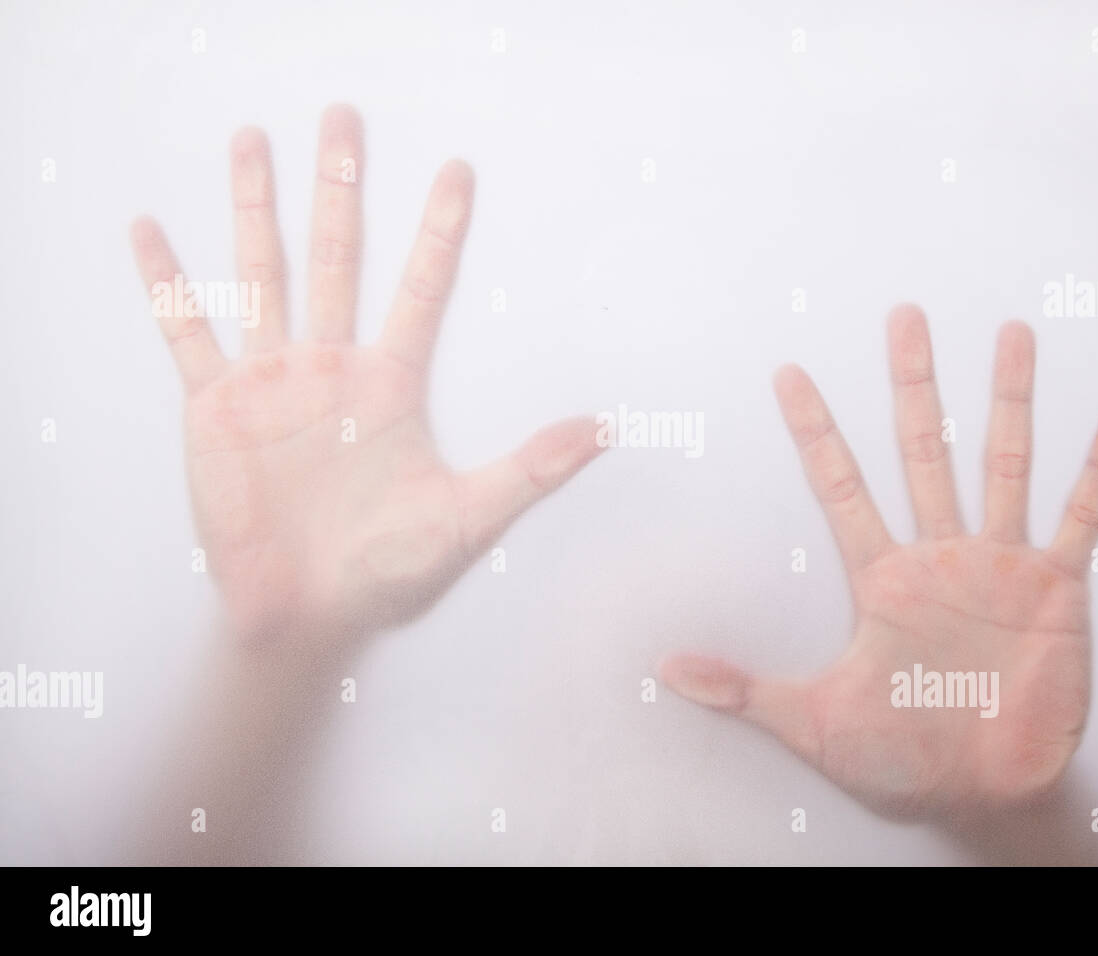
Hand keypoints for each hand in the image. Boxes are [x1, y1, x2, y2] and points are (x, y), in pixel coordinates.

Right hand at [129, 105, 600, 645]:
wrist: (307, 616)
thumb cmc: (386, 573)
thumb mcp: (468, 518)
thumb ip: (532, 469)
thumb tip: (606, 429)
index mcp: (391, 383)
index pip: (421, 288)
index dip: (439, 230)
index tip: (458, 170)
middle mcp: (332, 365)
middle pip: (337, 256)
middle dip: (339, 187)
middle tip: (345, 116)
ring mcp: (273, 379)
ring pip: (263, 273)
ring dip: (256, 208)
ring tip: (252, 139)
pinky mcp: (217, 405)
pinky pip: (188, 330)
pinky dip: (167, 282)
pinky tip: (152, 231)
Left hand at [662, 305, 1097, 817]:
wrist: (983, 792)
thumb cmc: (901, 757)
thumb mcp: (814, 722)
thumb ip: (743, 690)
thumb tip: (666, 669)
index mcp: (881, 577)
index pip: (840, 486)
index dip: (814, 430)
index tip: (788, 373)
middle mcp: (939, 555)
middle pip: (921, 451)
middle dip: (912, 385)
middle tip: (902, 317)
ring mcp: (999, 565)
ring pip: (1002, 464)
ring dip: (1008, 402)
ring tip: (1011, 335)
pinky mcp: (1055, 588)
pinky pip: (1082, 516)